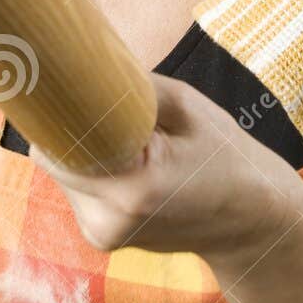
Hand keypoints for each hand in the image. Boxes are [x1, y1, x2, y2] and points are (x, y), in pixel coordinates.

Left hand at [27, 73, 282, 258]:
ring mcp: (103, 235)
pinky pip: (80, 190)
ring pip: (64, 174)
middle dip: (70, 128)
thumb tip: (78, 64)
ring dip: (83, 151)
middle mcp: (108, 220)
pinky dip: (94, 171)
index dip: (52, 112)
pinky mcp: (102, 238)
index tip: (54, 83)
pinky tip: (128, 163)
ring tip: (127, 139)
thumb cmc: (224, 155)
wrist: (250, 219)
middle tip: (99, 103)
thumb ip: (127, 90)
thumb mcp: (185, 107)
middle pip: (54, 159)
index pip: (55, 146)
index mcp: (131, 188)